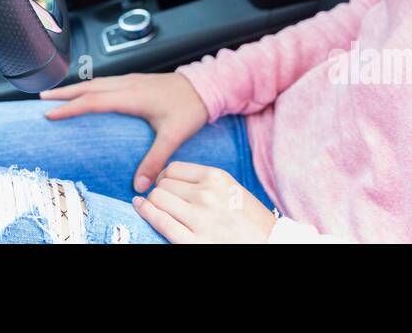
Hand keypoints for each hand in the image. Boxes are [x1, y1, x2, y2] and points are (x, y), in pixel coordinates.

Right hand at [39, 72, 208, 191]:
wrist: (206, 86)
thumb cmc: (190, 107)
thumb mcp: (173, 135)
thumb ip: (155, 159)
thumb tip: (140, 183)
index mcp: (131, 96)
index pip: (92, 101)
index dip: (70, 108)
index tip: (50, 114)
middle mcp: (127, 85)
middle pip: (88, 87)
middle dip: (63, 93)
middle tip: (41, 99)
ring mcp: (131, 80)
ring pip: (95, 82)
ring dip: (74, 88)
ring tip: (57, 94)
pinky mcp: (135, 81)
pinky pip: (105, 81)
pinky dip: (89, 86)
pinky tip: (87, 92)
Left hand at [133, 161, 277, 242]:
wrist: (270, 243)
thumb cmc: (250, 219)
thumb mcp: (231, 189)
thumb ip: (205, 181)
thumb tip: (169, 177)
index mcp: (216, 177)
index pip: (173, 169)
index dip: (164, 178)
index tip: (165, 187)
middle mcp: (206, 194)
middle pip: (163, 184)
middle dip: (158, 192)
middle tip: (162, 201)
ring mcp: (200, 218)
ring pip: (157, 199)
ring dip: (152, 203)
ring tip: (153, 207)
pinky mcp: (194, 242)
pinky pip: (160, 221)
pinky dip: (146, 213)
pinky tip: (140, 208)